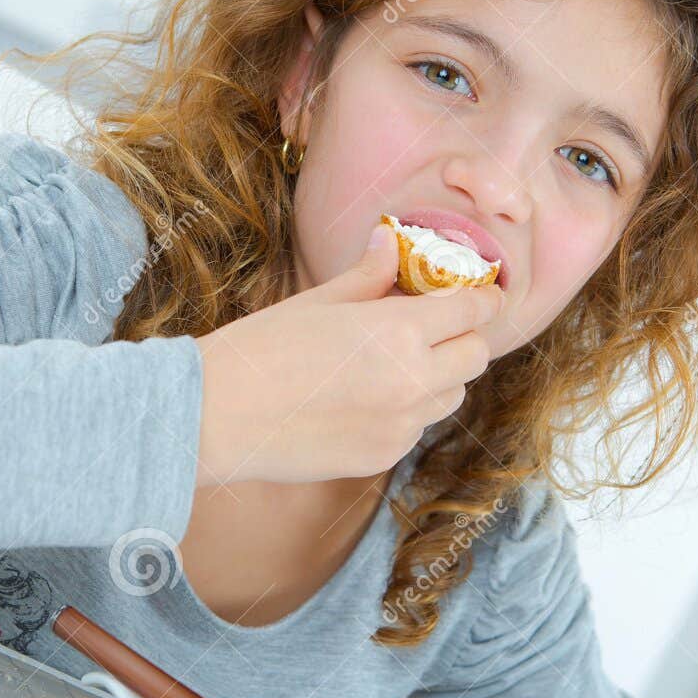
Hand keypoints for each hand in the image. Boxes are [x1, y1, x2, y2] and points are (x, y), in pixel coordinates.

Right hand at [193, 222, 504, 486]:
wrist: (216, 415)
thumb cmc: (260, 349)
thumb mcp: (318, 302)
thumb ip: (368, 276)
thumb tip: (390, 241)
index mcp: (399, 330)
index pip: (473, 311)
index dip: (481, 299)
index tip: (477, 295)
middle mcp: (412, 380)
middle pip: (476, 357)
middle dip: (465, 338)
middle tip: (438, 327)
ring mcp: (401, 425)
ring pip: (451, 397)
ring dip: (441, 377)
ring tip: (399, 363)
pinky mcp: (383, 456)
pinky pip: (417, 428)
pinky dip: (408, 411)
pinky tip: (368, 398)